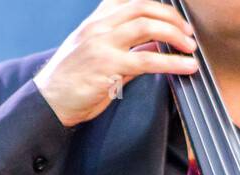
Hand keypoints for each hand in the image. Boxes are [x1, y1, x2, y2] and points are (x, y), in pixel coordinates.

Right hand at [34, 0, 198, 126]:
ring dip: (175, 34)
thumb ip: (128, 48)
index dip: (156, 5)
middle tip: (188, 33)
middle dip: (172, 17)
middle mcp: (99, 26)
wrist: (49, 101)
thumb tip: (157, 45)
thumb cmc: (73, 81)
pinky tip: (187, 66)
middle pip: (143, 7)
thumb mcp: (100, 55)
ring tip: (190, 47)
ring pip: (147, 27)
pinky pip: (147, 60)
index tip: (174, 17)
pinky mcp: (108, 66)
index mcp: (96, 20)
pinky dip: (172, 62)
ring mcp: (102, 44)